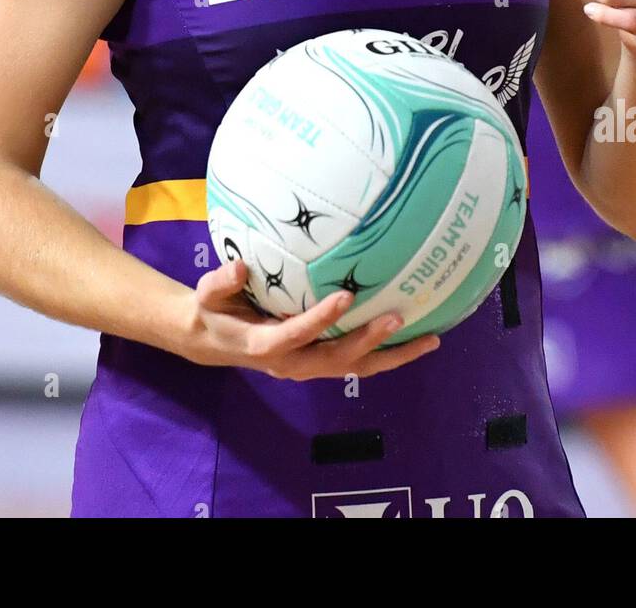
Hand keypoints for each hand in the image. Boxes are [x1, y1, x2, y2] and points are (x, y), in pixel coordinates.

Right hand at [179, 259, 440, 379]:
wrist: (211, 340)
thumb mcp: (206, 295)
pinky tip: (414, 339)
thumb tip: (239, 267)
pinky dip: (385, 354)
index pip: (295, 335)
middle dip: (369, 342)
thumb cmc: (213, 310)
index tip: (347, 296)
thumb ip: (220, 282)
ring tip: (429, 340)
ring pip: (355, 368)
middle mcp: (292, 363)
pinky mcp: (319, 362)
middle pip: (336, 360)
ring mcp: (309, 367)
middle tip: (398, 317)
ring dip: (391, 357)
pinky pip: (357, 363)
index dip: (320, 320)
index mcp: (264, 345)